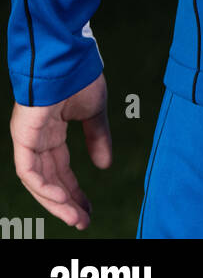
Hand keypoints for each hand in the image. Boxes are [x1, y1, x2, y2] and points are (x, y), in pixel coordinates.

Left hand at [10, 74, 111, 229]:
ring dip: (56, 202)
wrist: (69, 56)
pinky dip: (44, 187)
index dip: (74, 191)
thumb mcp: (94, 113)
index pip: (60, 170)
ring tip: (76, 217)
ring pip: (37, 181)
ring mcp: (28, 138)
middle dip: (66, 203)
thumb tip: (104, 166)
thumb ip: (98, 138)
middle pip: (49, 180)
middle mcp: (37, 139)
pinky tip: (62, 198)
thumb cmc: (80, 76)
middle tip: (84, 221)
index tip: (89, 208)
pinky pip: (29, 171)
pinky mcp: (23, 136)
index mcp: (52, 133)